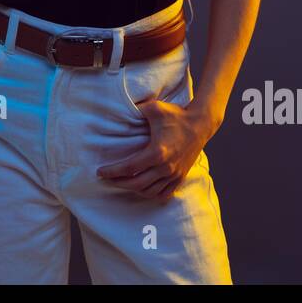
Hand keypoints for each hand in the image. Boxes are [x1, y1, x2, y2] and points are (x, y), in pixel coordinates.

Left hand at [96, 99, 213, 198]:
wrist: (200, 124)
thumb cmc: (177, 115)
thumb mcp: (154, 108)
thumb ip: (137, 108)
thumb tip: (122, 108)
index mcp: (157, 152)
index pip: (129, 167)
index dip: (112, 171)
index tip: (100, 171)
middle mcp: (165, 167)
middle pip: (136, 183)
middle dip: (118, 183)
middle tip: (107, 179)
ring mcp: (174, 174)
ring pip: (149, 191)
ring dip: (133, 189)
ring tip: (122, 183)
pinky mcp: (180, 177)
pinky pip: (164, 194)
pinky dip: (151, 194)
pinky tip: (142, 189)